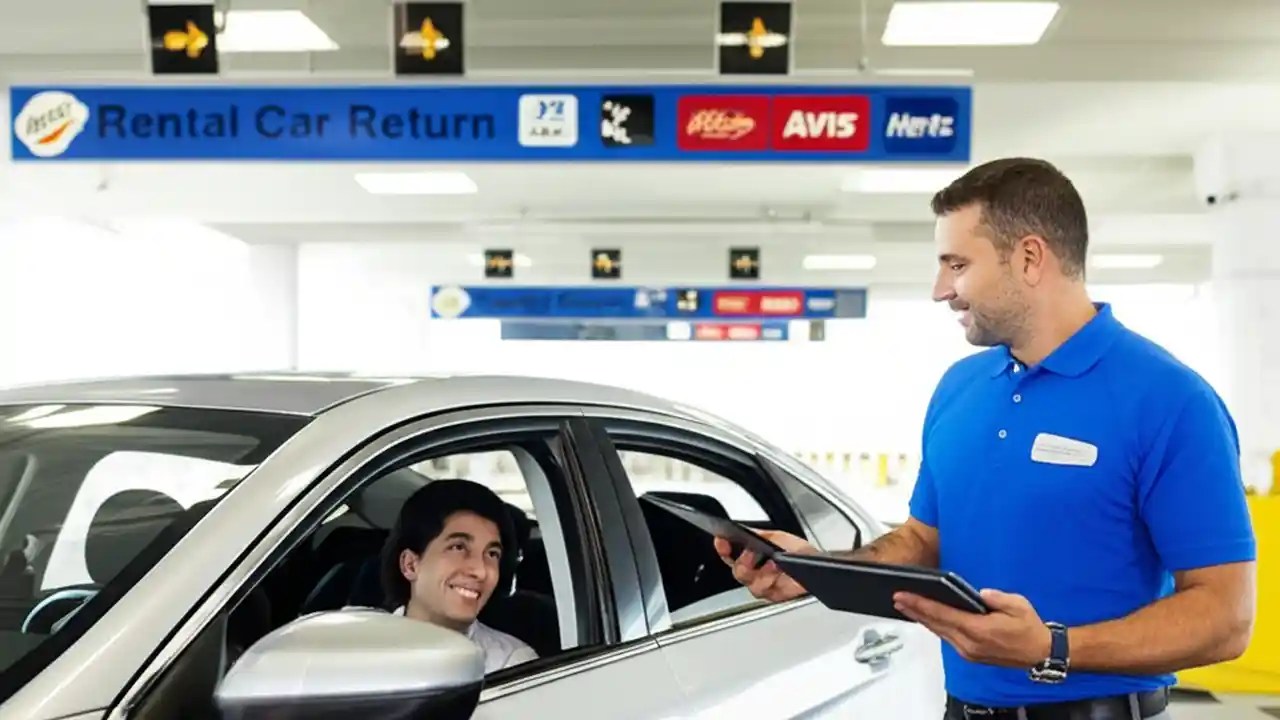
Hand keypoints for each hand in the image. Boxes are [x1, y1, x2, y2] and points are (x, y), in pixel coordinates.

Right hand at [714, 530, 814, 602]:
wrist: (815, 562)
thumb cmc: (797, 551)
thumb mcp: (776, 537)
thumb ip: (758, 535)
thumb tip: (743, 531)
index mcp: (750, 557)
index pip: (729, 554)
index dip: (722, 548)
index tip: (721, 540)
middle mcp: (754, 574)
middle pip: (738, 572)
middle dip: (743, 561)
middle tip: (751, 552)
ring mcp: (764, 586)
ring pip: (752, 584)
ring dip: (761, 572)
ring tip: (771, 561)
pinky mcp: (775, 595)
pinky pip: (768, 590)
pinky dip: (771, 579)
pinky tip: (776, 570)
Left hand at [894, 588, 1052, 667]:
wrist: (1040, 652)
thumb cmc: (1030, 628)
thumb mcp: (1018, 605)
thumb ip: (997, 598)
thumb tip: (980, 593)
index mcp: (979, 630)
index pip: (942, 615)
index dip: (921, 605)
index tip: (904, 596)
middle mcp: (970, 643)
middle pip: (935, 624)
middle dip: (915, 610)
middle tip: (897, 598)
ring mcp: (969, 651)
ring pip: (939, 632)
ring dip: (922, 619)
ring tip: (907, 606)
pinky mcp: (970, 654)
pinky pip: (947, 638)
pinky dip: (935, 626)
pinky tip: (927, 618)